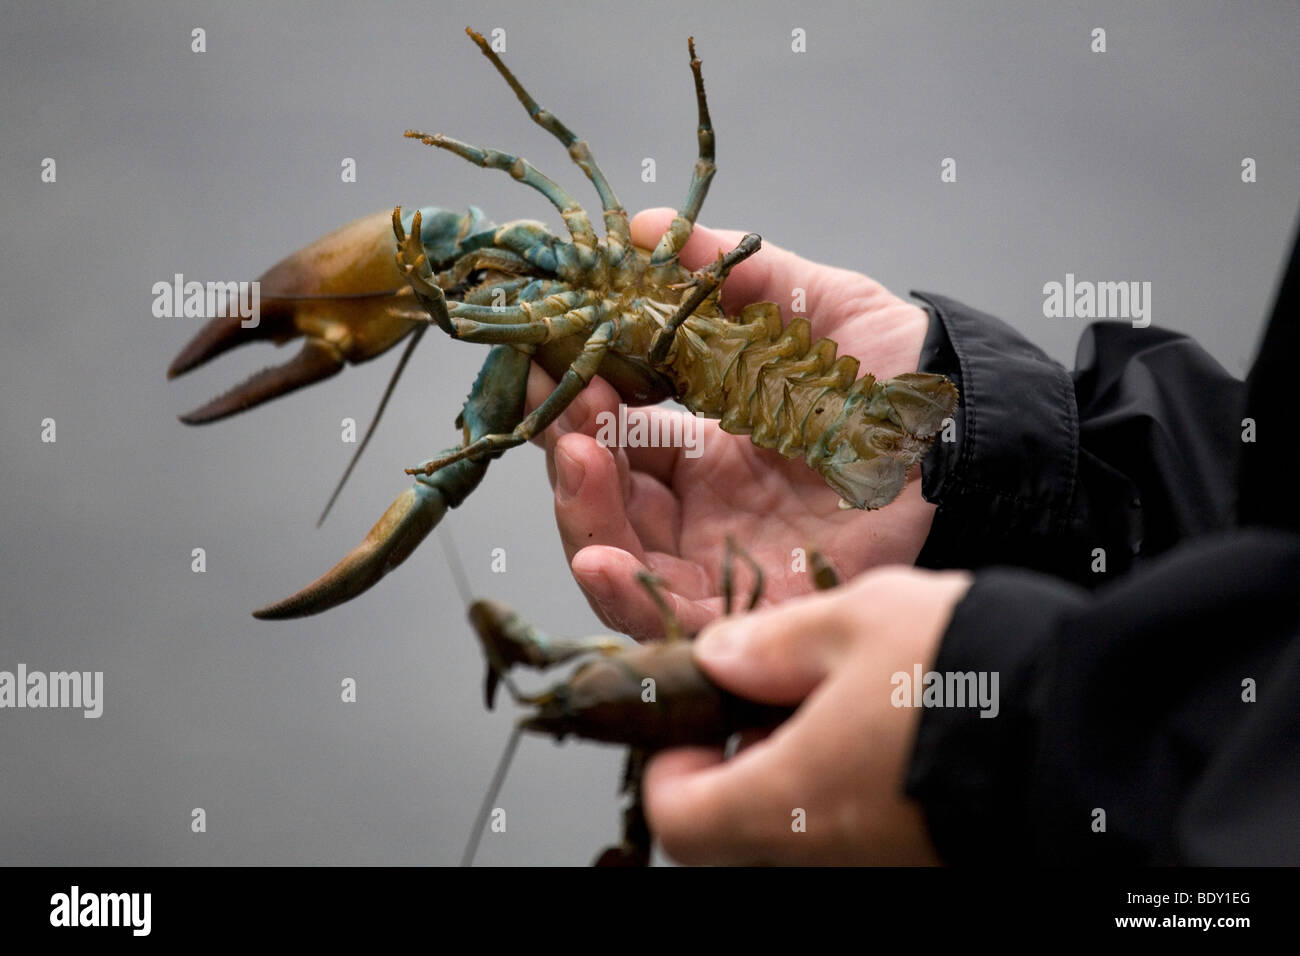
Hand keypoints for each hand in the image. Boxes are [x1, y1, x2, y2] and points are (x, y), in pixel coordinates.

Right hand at [528, 208, 936, 639]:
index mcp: (715, 450)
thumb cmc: (905, 379)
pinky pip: (674, 622)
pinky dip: (626, 598)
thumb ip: (734, 274)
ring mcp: (730, 566)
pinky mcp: (759, 612)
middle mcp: (710, 513)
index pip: (620, 434)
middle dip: (572, 456)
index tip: (551, 354)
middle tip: (565, 408)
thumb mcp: (813, 308)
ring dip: (583, 516)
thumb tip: (644, 226)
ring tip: (578, 460)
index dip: (580, 401)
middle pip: (609, 501)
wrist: (979, 440)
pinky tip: (599, 560)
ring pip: (623, 561)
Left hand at [645, 565, 972, 864]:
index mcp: (787, 801)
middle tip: (769, 707)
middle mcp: (824, 857)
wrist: (1095, 726)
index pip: (678, 819)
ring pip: (795, 838)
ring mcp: (877, 867)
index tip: (698, 721)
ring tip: (840, 708)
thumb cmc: (970, 670)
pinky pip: (857, 837)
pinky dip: (850, 795)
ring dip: (795, 780)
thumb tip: (718, 656)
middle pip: (732, 837)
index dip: (671, 766)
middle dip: (734, 771)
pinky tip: (889, 738)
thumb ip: (772, 643)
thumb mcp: (856, 622)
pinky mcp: (925, 860)